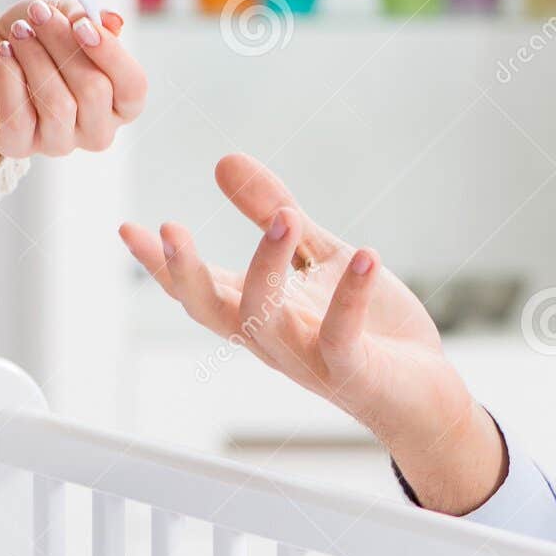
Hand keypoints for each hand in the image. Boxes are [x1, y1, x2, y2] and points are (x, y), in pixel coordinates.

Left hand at [0, 0, 147, 171]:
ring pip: (58, 106)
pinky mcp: (17, 146)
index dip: (112, 55)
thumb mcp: (63, 15)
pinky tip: (3, 52)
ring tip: (19, 30)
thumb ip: (88, 16)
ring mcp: (58, 143)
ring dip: (35, 59)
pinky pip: (19, 119)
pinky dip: (10, 77)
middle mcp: (95, 129)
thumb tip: (112, 20)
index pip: (133, 87)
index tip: (82, 25)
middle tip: (37, 13)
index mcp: (119, 102)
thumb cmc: (36, 37)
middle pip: (94, 92)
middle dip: (62, 45)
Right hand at [120, 153, 506, 515]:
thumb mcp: (317, 258)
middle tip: (169, 229)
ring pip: (266, 319)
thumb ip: (272, 214)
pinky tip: (366, 254)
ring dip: (269, 265)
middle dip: (185, 273)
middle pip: (210, 310)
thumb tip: (224, 161)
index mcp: (257, 311)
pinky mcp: (351, 372)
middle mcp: (270, 338)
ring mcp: (307, 358)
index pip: (196, 287)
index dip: (159, 263)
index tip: (128, 228)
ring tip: (284, 214)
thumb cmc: (370, 328)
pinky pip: (339, 336)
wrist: (427, 394)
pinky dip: (350, 296)